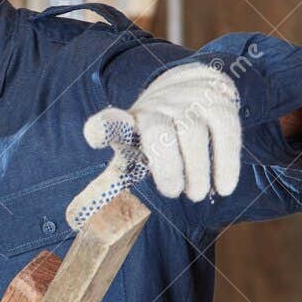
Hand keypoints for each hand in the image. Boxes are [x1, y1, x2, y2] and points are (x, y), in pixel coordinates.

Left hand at [67, 62, 241, 229]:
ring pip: (192, 131)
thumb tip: (75, 217)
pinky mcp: (218, 101)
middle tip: (173, 193)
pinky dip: (226, 161)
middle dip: (166, 166)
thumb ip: (110, 181)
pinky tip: (223, 187)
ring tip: (196, 195)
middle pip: (158, 133)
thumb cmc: (155, 132)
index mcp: (130, 123)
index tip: (94, 137)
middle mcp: (157, 108)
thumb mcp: (132, 150)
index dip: (102, 128)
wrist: (192, 83)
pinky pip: (225, 129)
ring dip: (197, 168)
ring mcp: (188, 102)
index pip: (111, 123)